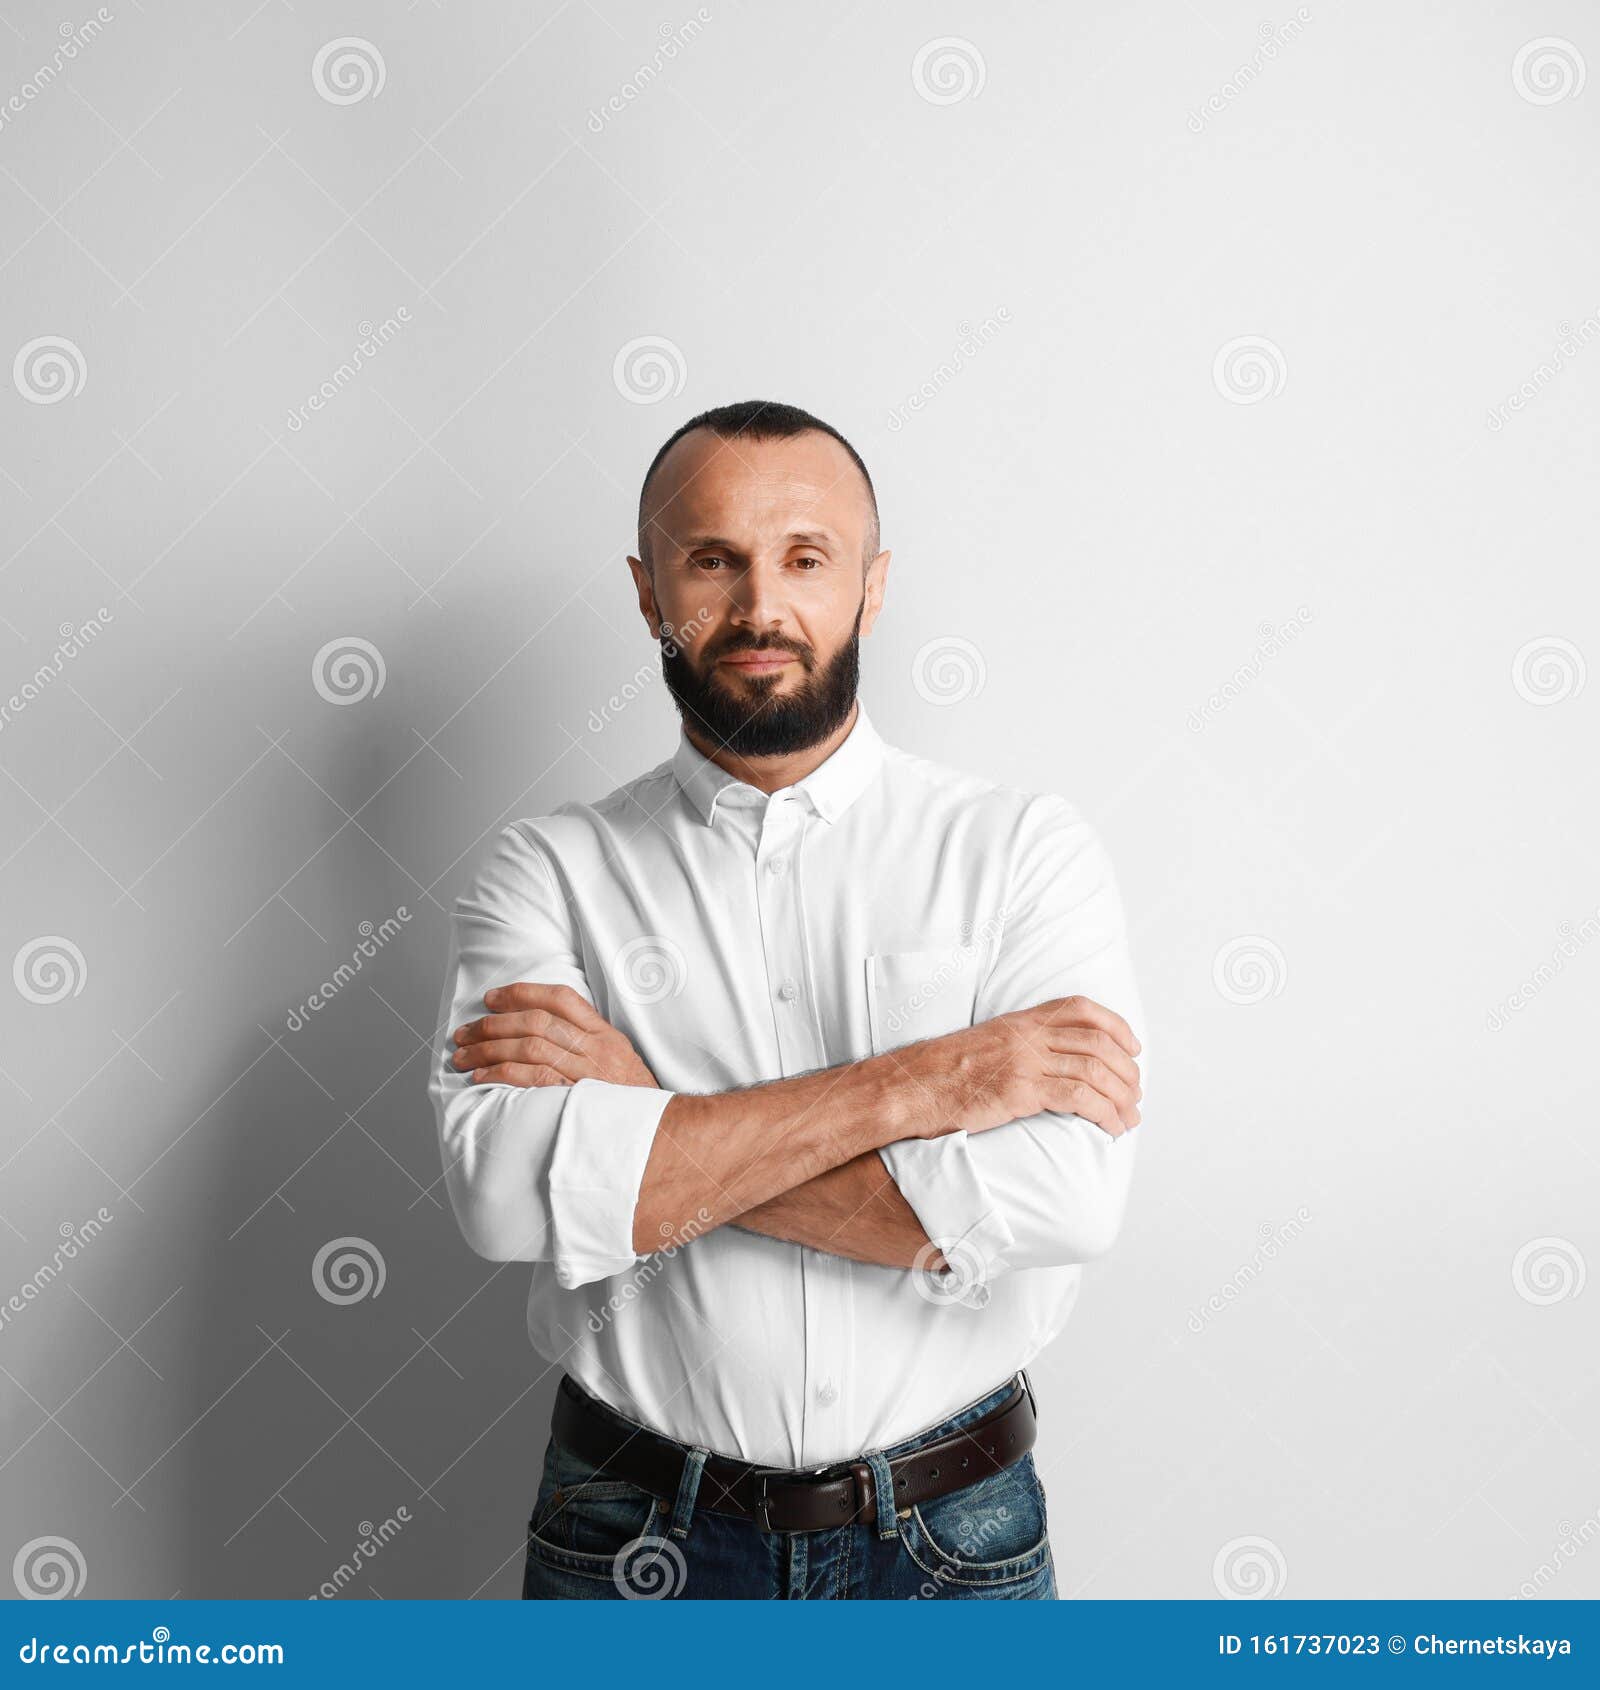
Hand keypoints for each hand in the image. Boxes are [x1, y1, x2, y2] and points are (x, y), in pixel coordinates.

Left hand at [450, 982, 658, 1088]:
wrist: (661, 1134)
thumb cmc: (632, 1099)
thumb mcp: (618, 1060)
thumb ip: (586, 1042)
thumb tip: (538, 1029)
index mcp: (605, 1033)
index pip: (561, 998)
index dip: (522, 993)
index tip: (492, 998)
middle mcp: (597, 1048)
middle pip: (537, 1022)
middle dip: (493, 1024)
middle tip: (465, 1032)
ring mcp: (588, 1074)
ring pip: (530, 1048)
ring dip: (489, 1050)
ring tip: (463, 1055)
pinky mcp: (577, 1100)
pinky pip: (533, 1079)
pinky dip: (502, 1074)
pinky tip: (482, 1076)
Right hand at [905, 995, 1141, 1139]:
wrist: (909, 1088)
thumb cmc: (940, 1075)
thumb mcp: (984, 1046)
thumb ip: (1017, 1046)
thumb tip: (1048, 1064)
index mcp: (1019, 1021)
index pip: (1080, 1008)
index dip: (1116, 1026)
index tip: (1133, 1048)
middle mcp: (1027, 1036)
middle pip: (1097, 1042)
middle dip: (1127, 1070)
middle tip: (1136, 1095)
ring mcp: (1024, 1062)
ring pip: (1094, 1070)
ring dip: (1121, 1097)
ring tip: (1130, 1118)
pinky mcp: (1020, 1092)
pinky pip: (1078, 1097)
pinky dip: (1104, 1113)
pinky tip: (1111, 1127)